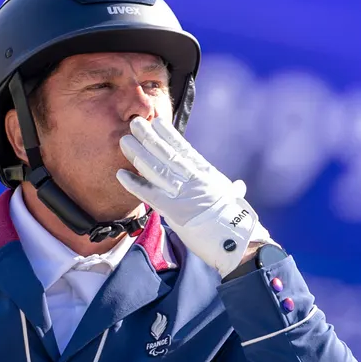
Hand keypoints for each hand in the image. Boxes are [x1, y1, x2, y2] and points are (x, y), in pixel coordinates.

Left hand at [116, 114, 271, 274]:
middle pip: (167, 154)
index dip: (170, 134)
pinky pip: (149, 194)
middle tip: (135, 123)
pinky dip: (134, 184)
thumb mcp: (235, 199)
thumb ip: (232, 190)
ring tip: (124, 140)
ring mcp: (183, 193)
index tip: (158, 121)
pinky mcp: (174, 211)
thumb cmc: (238, 221)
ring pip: (156, 169)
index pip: (185, 149)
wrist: (238, 240)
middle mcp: (193, 179)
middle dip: (149, 137)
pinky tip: (121, 174)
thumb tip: (239, 187)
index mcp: (207, 174)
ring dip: (138, 154)